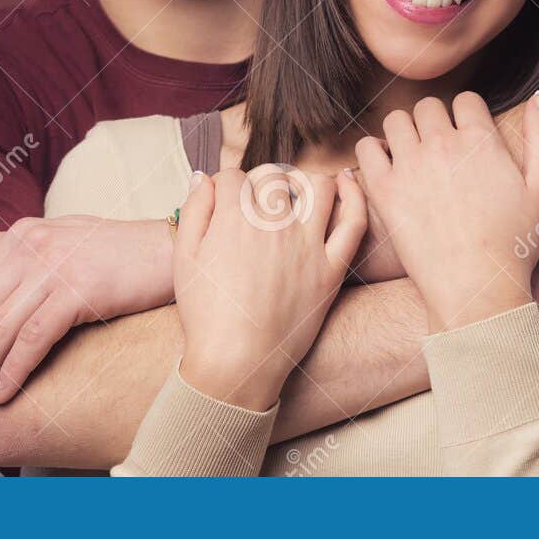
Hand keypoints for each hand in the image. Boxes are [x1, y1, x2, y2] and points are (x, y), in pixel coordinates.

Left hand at [0, 215, 172, 412]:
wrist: (173, 250)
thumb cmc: (118, 250)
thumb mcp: (57, 235)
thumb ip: (3, 244)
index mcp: (22, 235)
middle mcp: (32, 247)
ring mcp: (56, 268)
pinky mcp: (80, 290)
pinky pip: (34, 337)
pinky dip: (12, 369)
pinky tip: (2, 394)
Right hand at [174, 167, 366, 410]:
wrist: (236, 361)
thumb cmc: (206, 315)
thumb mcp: (184, 258)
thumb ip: (194, 210)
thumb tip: (204, 177)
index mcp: (235, 217)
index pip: (232, 177)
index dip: (225, 186)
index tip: (224, 202)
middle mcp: (274, 223)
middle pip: (272, 177)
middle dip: (259, 182)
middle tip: (255, 202)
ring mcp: (308, 244)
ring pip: (317, 186)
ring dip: (304, 181)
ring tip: (296, 192)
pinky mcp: (332, 268)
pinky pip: (353, 222)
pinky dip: (354, 195)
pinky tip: (347, 183)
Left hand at [355, 91, 538, 332]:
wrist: (476, 288)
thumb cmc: (514, 244)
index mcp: (480, 140)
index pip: (465, 100)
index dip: (468, 116)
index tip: (468, 138)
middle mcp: (442, 144)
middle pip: (428, 106)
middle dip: (435, 121)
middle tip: (441, 149)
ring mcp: (410, 166)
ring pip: (396, 120)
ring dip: (404, 131)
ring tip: (414, 156)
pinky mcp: (385, 191)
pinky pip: (366, 149)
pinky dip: (373, 152)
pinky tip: (388, 168)